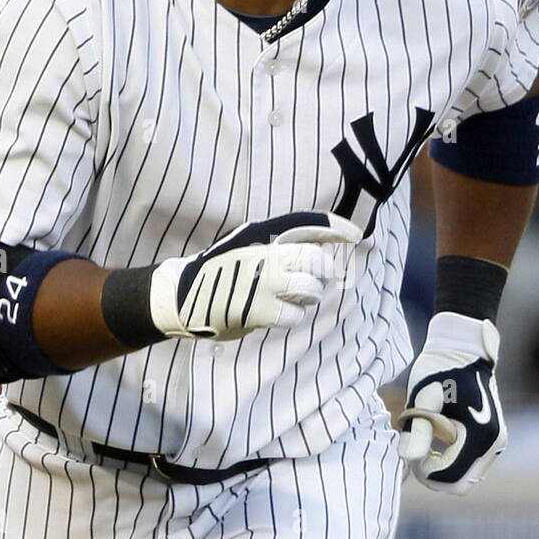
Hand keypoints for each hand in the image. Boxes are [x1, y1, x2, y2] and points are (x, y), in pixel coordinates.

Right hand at [150, 210, 361, 339]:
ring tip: (300, 296)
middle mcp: (261, 252)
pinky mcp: (255, 309)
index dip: (335, 228)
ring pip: (310, 287)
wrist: (182, 296)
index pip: (306, 223)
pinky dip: (296, 315)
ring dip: (311, 294)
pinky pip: (295, 313)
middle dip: (325, 270)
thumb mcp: (248, 246)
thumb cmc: (222, 272)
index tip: (356, 236)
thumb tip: (321, 246)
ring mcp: (259, 281)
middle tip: (321, 277)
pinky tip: (286, 312)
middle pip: (315, 258)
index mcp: (260, 232)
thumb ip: (279, 243)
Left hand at [398, 312, 506, 494]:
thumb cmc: (439, 370)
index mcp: (480, 434)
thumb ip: (416, 430)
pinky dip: (451, 462)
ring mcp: (496, 443)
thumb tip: (408, 459)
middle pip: (460, 485)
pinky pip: (470, 465)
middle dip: (433, 475)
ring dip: (442, 469)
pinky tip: (436, 441)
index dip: (425, 473)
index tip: (410, 452)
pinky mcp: (492, 440)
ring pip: (465, 478)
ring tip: (425, 443)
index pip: (450, 478)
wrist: (463, 350)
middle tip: (415, 452)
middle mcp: (494, 443)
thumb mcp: (423, 399)